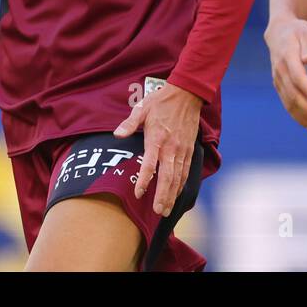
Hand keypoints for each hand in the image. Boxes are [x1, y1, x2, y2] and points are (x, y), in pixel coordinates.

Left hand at [114, 83, 202, 216]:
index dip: (144, 180)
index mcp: (157, 138)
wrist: (186, 94)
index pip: (150, 164)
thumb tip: (117, 134)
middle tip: (158, 211)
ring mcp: (182, 150)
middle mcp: (171, 148)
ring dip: (173, 195)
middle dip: (163, 196)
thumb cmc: (161, 101)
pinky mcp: (189, 150)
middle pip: (167, 177)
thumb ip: (129, 123)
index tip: (138, 194)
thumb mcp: (142, 109)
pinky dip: (182, 185)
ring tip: (166, 210)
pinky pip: (186, 171)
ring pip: (178, 178)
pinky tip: (177, 194)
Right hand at [264, 17, 306, 130]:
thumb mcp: (306, 32)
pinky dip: (297, 115)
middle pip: (293, 93)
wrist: (278, 32)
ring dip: (303, 116)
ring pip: (289, 101)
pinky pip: (287, 102)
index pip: (297, 75)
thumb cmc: (297, 31)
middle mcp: (280, 69)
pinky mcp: (279, 85)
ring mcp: (278, 79)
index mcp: (287, 55)